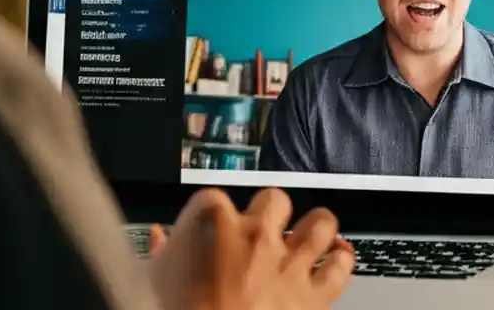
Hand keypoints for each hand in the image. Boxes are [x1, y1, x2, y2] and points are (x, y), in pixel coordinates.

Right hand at [147, 187, 354, 309]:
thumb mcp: (151, 279)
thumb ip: (161, 254)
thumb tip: (159, 241)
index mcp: (212, 221)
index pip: (215, 198)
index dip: (216, 216)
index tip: (213, 228)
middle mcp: (256, 234)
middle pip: (274, 200)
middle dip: (272, 213)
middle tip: (264, 230)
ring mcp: (288, 262)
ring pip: (319, 223)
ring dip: (316, 228)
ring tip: (310, 234)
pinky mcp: (314, 295)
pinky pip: (341, 266)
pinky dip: (341, 260)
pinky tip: (336, 258)